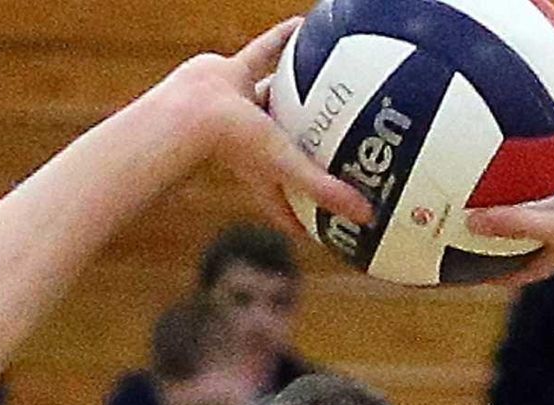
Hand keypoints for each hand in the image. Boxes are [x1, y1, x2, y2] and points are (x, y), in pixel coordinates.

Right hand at [164, 18, 371, 237]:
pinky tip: (302, 25)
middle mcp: (253, 142)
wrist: (187, 110)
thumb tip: (367, 219)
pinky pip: (264, 53)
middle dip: (305, 146)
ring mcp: (241, 107)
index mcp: (262, 173)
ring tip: (323, 80)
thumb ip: (325, 190)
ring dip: (297, 90)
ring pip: (276, 98)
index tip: (314, 230)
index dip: (298, 219)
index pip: (284, 205)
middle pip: (286, 148)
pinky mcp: (232, 74)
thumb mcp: (287, 166)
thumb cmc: (231, 143)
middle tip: (331, 140)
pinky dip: (282, 40)